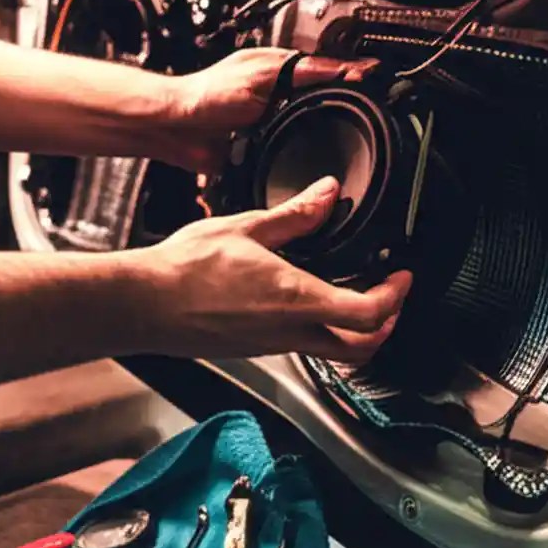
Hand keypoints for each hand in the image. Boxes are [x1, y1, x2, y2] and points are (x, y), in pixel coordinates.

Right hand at [128, 176, 411, 363]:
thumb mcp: (247, 227)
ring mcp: (272, 346)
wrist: (144, 304)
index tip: (402, 276)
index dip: (397, 296)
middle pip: (362, 350)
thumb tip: (327, 193)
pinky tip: (307, 303)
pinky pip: (302, 348)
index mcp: (297, 300)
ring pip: (333, 354)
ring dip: (356, 333)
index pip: (370, 314)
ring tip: (356, 299)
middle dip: (386, 326)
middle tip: (390, 297)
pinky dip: (321, 332)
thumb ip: (295, 214)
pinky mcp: (254, 349)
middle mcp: (290, 332)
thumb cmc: (185, 270)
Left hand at [171, 48, 377, 172]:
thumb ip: (300, 75)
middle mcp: (275, 90)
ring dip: (323, 123)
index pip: (322, 66)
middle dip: (342, 96)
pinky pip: (290, 146)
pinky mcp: (262, 143)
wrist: (176, 128)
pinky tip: (312, 148)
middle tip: (369, 97)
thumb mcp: (261, 79)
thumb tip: (338, 70)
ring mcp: (269, 118)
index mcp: (276, 67)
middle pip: (319, 92)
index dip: (348, 72)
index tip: (372, 75)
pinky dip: (301, 147)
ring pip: (306, 120)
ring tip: (350, 120)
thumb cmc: (205, 96)